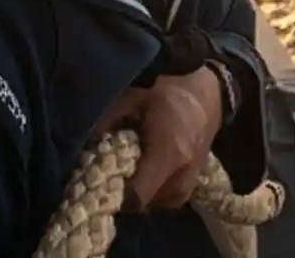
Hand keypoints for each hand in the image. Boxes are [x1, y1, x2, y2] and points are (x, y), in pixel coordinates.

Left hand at [93, 67, 223, 210]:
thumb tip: (85, 145)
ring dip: (141, 191)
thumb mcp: (132, 100)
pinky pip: (169, 197)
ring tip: (130, 170)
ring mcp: (192, 180)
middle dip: (125, 192)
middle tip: (112, 173)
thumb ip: (106, 123)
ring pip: (157, 203)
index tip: (100, 182)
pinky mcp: (196, 180)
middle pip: (144, 204)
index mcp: (169, 154)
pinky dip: (155, 189)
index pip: (136, 196)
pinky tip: (148, 170)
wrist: (208, 90)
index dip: (114, 195)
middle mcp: (183, 174)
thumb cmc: (169, 91)